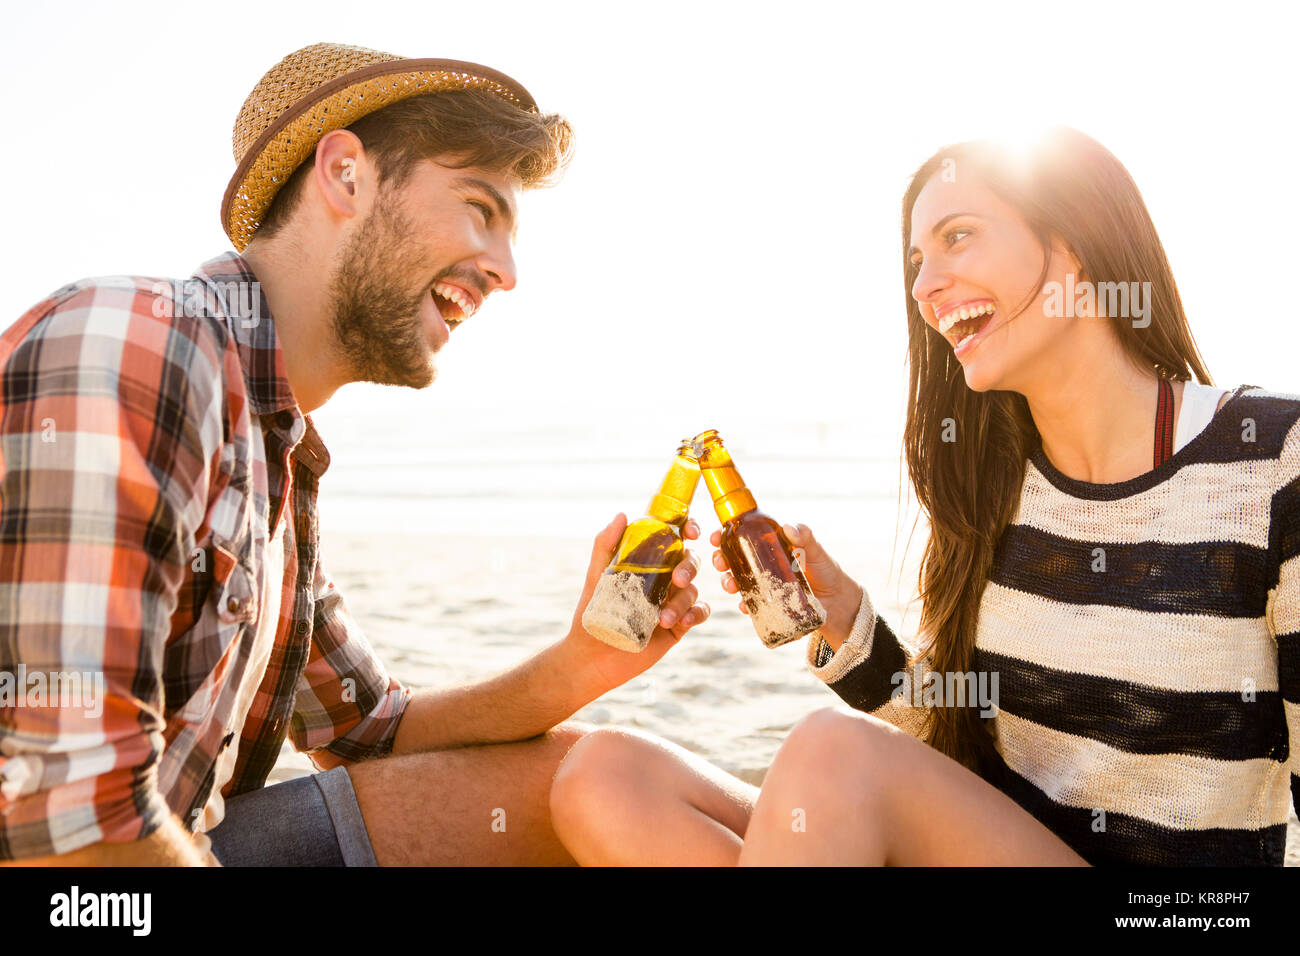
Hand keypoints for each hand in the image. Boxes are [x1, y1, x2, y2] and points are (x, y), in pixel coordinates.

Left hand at [565, 513, 710, 693]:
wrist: (592, 657)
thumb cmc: (591, 613)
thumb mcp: (596, 575)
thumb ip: (606, 545)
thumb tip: (622, 514)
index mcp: (646, 561)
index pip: (672, 538)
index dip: (687, 528)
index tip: (690, 531)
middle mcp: (663, 578)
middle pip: (690, 561)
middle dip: (689, 566)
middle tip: (677, 579)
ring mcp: (672, 600)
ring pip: (692, 590)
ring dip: (682, 601)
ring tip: (662, 619)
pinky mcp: (679, 624)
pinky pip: (699, 612)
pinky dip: (696, 613)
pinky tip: (682, 621)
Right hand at [710, 521, 862, 651]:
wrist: (840, 603)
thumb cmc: (827, 571)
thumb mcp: (816, 551)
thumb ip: (805, 537)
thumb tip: (789, 527)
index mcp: (771, 548)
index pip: (743, 538)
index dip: (726, 536)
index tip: (716, 537)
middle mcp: (763, 566)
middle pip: (733, 561)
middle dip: (721, 561)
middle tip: (720, 563)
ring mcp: (765, 586)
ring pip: (738, 582)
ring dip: (729, 583)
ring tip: (732, 586)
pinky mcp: (770, 605)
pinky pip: (751, 605)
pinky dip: (745, 606)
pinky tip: (745, 606)